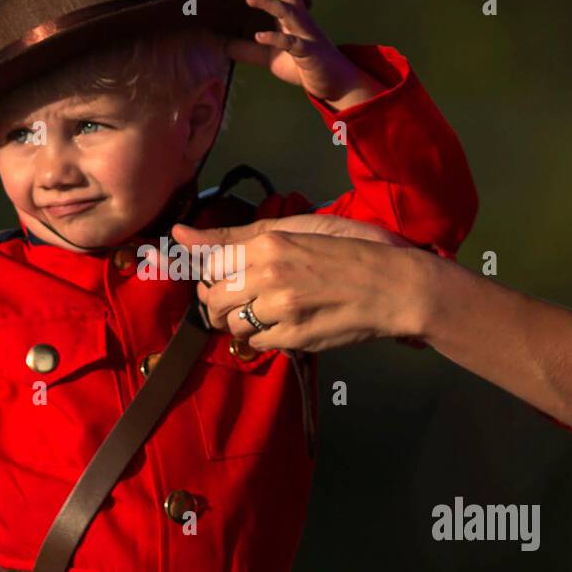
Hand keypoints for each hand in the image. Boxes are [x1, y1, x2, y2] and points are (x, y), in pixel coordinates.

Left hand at [170, 216, 434, 352]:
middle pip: (213, 299)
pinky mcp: (293, 337)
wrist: (392, 285)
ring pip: (231, 324)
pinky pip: (257, 342)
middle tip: (241, 301)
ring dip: (240, 323)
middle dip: (219, 304)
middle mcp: (268, 275)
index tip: (226, 278)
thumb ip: (234, 235)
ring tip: (265, 312)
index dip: (213, 276)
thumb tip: (180, 233)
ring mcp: (280, 309)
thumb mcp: (294, 230)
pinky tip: (284, 324)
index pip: (209, 265)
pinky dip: (263, 337)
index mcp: (267, 243)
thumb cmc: (346, 251)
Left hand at [227, 0, 384, 108]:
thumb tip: (223, 46)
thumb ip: (249, 50)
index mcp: (293, 19)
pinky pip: (291, 42)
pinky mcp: (307, 52)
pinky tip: (259, 36)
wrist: (334, 83)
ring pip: (289, 12)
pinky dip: (275, 38)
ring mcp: (305, 35)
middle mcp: (300, 22)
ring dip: (270, 3)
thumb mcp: (271, 57)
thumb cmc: (304, 65)